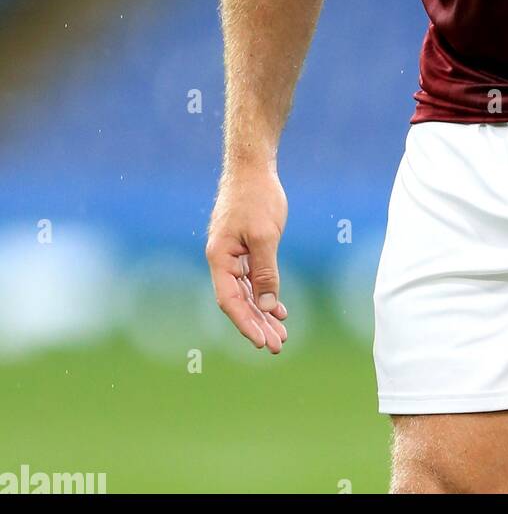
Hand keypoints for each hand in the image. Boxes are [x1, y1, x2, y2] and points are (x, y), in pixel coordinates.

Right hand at [206, 167, 288, 352]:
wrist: (253, 167)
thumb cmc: (256, 196)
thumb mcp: (264, 235)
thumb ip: (265, 272)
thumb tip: (266, 306)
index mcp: (219, 257)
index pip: (229, 300)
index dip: (245, 323)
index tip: (261, 342)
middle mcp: (222, 260)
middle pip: (239, 301)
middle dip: (257, 325)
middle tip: (277, 346)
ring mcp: (233, 255)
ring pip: (247, 293)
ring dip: (263, 314)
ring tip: (281, 335)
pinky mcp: (245, 248)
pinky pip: (253, 279)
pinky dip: (266, 294)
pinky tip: (279, 310)